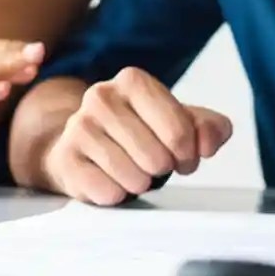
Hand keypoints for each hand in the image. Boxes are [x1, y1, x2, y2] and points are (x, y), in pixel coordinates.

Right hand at [43, 67, 232, 205]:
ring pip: (132, 177)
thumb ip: (209, 128)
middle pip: (156, 157)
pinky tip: (112, 181)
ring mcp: (78, 126)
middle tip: (156, 167)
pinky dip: (117, 194)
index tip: (184, 158)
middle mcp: (101, 97)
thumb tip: (208, 144)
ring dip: (140, 183)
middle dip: (163, 170)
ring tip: (134, 173)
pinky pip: (106, 192)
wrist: (83, 146)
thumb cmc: (138, 132)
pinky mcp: (65, 158)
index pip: (179, 130)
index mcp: (133, 81)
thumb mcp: (179, 122)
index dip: (188, 154)